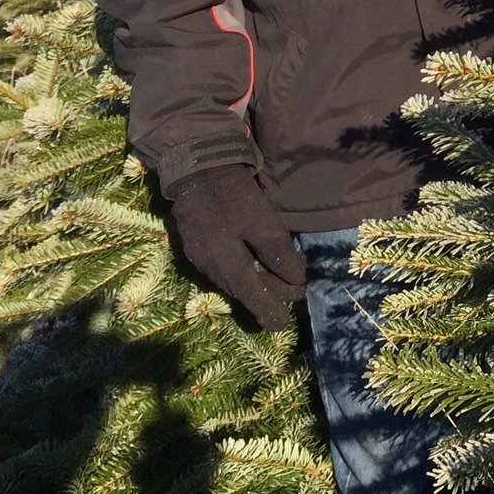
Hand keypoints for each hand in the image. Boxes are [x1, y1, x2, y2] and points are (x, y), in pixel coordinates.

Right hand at [165, 164, 306, 329]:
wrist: (196, 168)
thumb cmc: (233, 195)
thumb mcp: (262, 221)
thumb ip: (278, 252)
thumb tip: (297, 279)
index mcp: (226, 264)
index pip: (251, 295)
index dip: (269, 310)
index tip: (283, 324)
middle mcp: (210, 267)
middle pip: (243, 289)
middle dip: (270, 295)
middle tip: (297, 293)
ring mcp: (200, 257)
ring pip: (233, 280)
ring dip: (256, 284)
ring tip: (281, 284)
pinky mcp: (197, 245)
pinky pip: (223, 268)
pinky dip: (242, 272)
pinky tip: (254, 268)